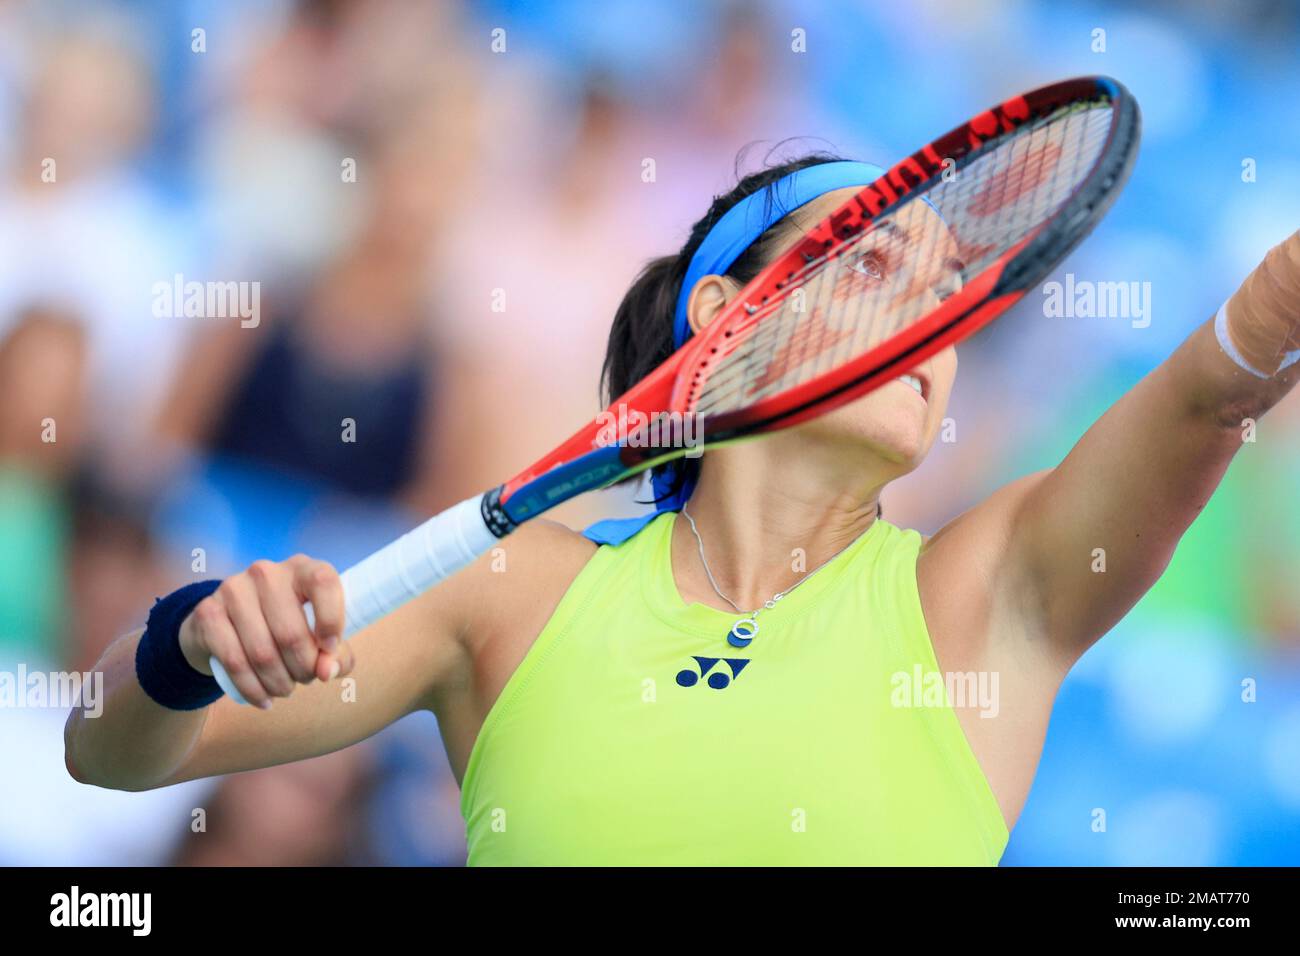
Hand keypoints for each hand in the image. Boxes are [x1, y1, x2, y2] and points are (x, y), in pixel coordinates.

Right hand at [178, 555, 353, 708]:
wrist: (224, 625)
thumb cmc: (285, 628)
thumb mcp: (317, 637)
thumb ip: (336, 655)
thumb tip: (327, 672)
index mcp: (301, 568)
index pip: (324, 582)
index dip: (332, 620)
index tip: (329, 649)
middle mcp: (267, 572)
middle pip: (292, 633)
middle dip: (303, 669)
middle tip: (305, 680)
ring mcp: (233, 589)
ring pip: (262, 652)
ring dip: (279, 683)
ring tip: (285, 690)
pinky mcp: (208, 611)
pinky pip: (234, 661)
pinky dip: (252, 689)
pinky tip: (263, 700)